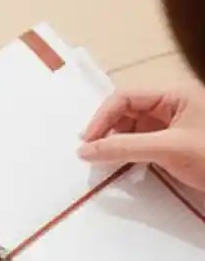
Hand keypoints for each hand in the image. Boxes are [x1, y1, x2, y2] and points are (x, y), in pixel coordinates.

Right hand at [78, 85, 204, 192]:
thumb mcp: (168, 150)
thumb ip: (123, 148)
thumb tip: (83, 151)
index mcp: (175, 94)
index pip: (126, 97)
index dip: (102, 117)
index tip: (87, 143)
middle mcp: (174, 104)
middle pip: (128, 111)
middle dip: (108, 130)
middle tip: (91, 153)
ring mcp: (176, 124)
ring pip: (134, 128)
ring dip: (118, 144)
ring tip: (106, 162)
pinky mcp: (177, 143)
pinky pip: (144, 143)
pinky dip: (131, 153)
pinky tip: (124, 166)